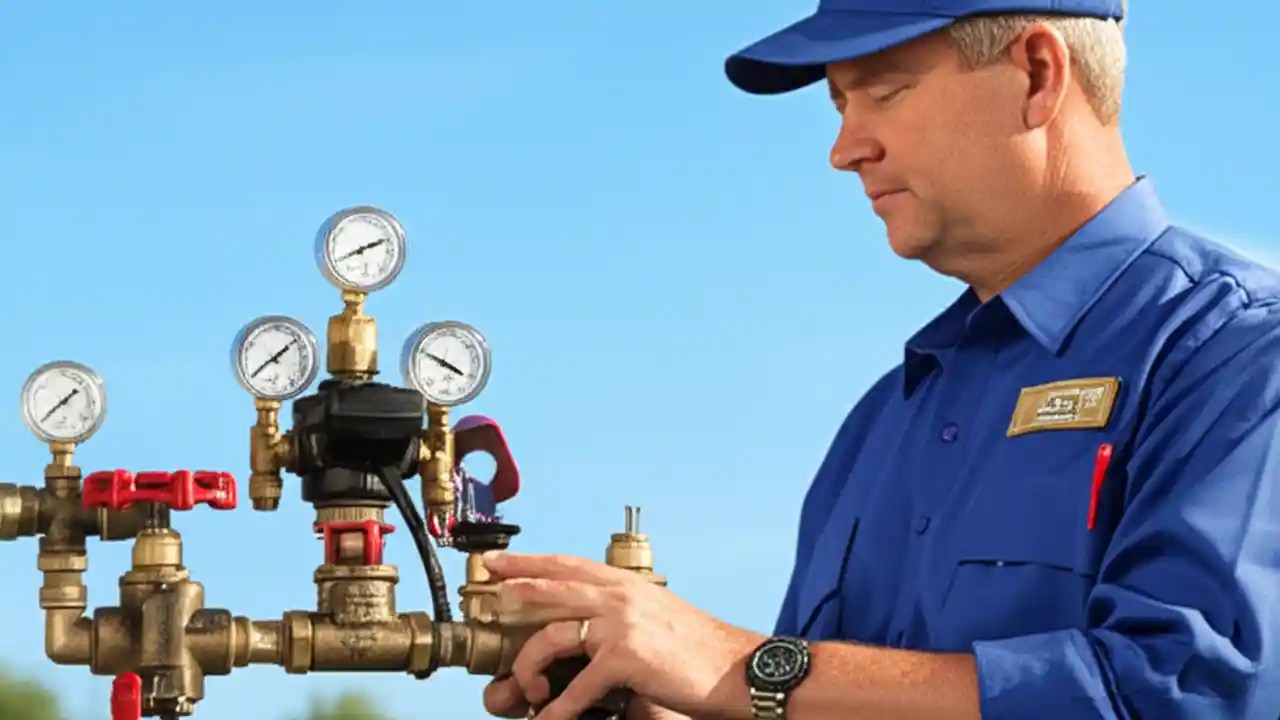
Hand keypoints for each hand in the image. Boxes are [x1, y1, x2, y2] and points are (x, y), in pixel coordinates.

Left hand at [479, 551, 762, 719]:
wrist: (736, 670)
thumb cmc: (699, 650)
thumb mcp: (657, 615)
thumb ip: (623, 612)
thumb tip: (591, 624)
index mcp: (626, 585)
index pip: (568, 565)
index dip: (530, 562)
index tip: (499, 560)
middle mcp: (620, 597)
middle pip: (551, 587)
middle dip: (513, 589)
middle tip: (485, 595)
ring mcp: (621, 624)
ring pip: (551, 636)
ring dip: (529, 666)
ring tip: (523, 688)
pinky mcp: (626, 657)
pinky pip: (576, 688)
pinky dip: (557, 710)